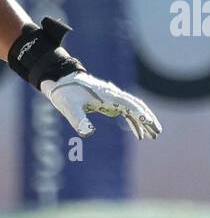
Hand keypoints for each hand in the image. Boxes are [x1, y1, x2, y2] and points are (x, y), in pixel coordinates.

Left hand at [41, 73, 160, 139]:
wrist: (61, 81)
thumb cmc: (65, 93)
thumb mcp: (69, 107)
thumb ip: (78, 120)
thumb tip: (88, 133)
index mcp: (107, 95)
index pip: (129, 104)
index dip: (140, 114)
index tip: (149, 124)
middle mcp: (113, 95)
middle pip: (136, 106)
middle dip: (148, 119)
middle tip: (157, 133)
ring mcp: (112, 98)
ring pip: (133, 110)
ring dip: (143, 122)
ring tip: (152, 136)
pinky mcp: (109, 102)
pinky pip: (126, 112)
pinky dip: (133, 122)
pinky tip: (138, 134)